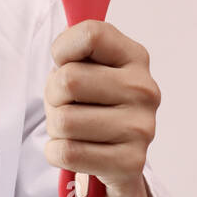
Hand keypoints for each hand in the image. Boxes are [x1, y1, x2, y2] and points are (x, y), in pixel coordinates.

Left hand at [43, 19, 161, 196]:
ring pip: (64, 120)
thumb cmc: (93, 104)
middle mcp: (144, 90)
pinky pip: (69, 153)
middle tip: (64, 104)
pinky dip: (57, 152)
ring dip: (55, 128)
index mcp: (135, 57)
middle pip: (68, 80)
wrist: (115, 158)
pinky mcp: (131, 162)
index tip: (63, 63)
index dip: (63, 48)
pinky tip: (73, 149)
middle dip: (52, 96)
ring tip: (72, 129)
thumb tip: (61, 51)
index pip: (91, 34)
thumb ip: (74, 48)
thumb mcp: (87, 67)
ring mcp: (141, 128)